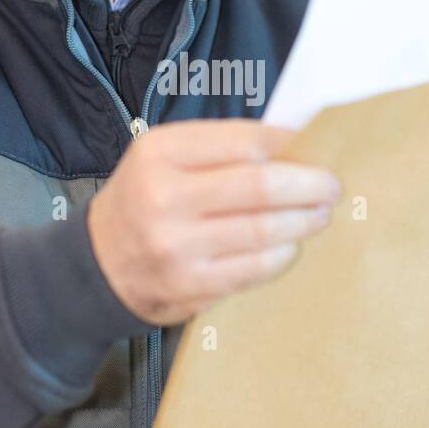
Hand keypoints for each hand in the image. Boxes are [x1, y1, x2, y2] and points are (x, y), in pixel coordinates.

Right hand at [87, 120, 340, 324]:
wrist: (97, 264)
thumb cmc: (144, 199)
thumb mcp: (163, 157)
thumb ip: (219, 148)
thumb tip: (292, 145)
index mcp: (160, 153)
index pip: (244, 142)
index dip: (288, 143)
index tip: (313, 146)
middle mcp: (164, 197)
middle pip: (261, 187)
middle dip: (308, 185)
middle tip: (331, 186)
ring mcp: (177, 246)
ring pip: (264, 230)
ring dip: (303, 221)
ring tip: (319, 214)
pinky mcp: (191, 285)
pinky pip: (255, 268)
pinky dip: (283, 254)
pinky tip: (290, 245)